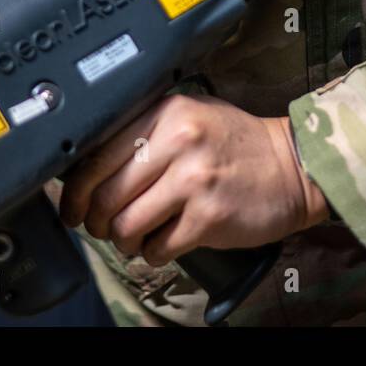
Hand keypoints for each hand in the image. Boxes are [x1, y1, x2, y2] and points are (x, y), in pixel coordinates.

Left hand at [57, 92, 330, 265]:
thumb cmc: (235, 143)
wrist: (292, 165)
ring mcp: (194, 180)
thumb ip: (143, 132)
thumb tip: (87, 168)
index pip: (97, 156)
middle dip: (97, 221)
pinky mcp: (209, 216)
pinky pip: (158, 246)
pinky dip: (152, 252)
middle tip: (102, 227)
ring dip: (123, 240)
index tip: (73, 207)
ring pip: (127, 224)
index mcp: (165, 113)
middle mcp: (177, 142)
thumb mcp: (188, 117)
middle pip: (107, 195)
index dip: (76, 191)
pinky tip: (162, 243)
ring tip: (133, 237)